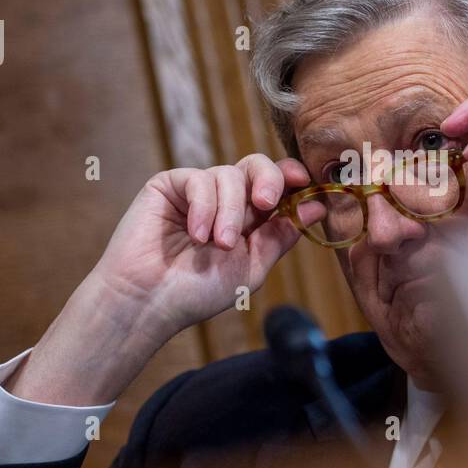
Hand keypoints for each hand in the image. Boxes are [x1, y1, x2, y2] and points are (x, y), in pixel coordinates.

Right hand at [7, 154, 310, 404]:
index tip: (304, 181)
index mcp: (251, 217)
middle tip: (266, 203)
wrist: (150, 301)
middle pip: (258, 166)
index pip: (279, 185)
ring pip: (229, 175)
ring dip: (229, 212)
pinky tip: (197, 235)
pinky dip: (204, 208)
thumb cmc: (198, 291)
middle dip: (269, 179)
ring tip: (217, 245)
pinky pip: (199, 180)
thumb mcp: (252, 265)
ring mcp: (198, 189)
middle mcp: (227, 199)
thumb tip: (317, 205)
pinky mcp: (171, 185)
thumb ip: (282, 234)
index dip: (293, 177)